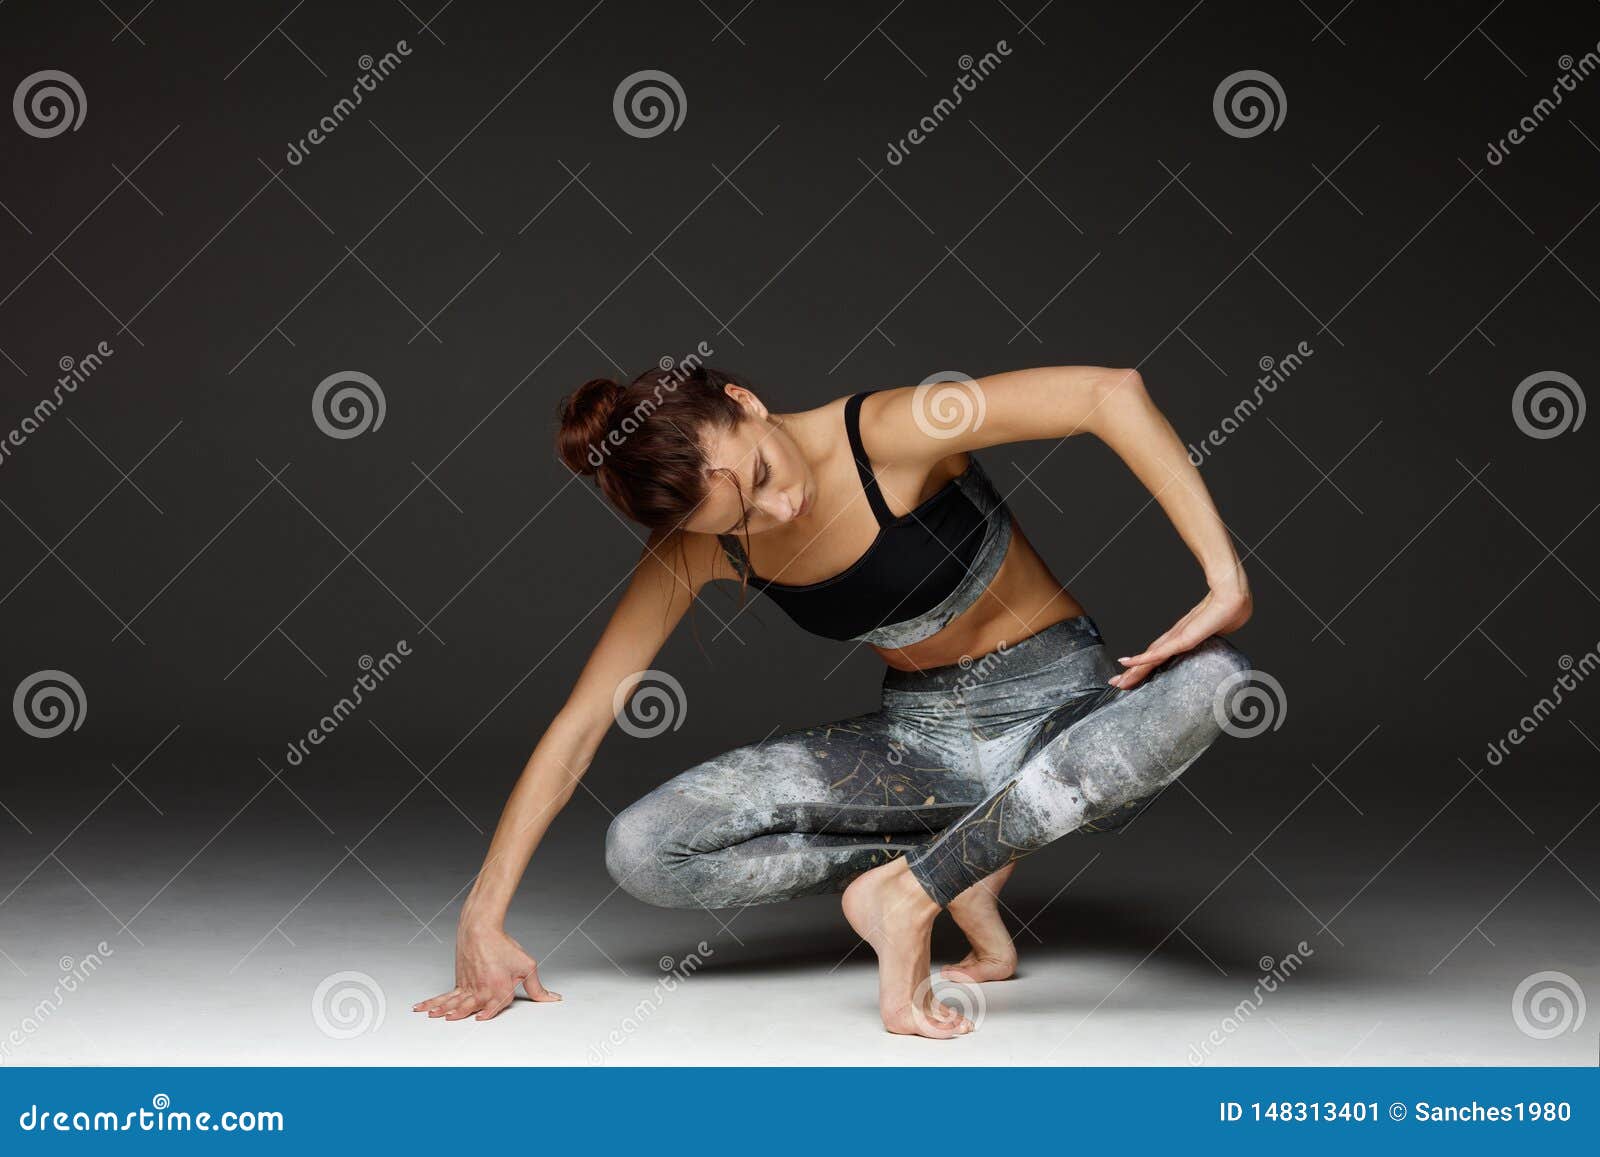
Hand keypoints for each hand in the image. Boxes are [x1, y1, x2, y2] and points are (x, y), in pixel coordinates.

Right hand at [412, 923, 561, 1021]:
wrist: (481, 928)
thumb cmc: (503, 946)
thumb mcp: (527, 967)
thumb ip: (537, 988)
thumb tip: (552, 999)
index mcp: (498, 989)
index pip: (495, 1006)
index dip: (489, 1013)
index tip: (480, 1019)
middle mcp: (480, 989)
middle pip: (469, 1007)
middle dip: (459, 1015)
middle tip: (449, 1020)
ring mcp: (467, 985)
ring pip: (453, 1003)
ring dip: (441, 1010)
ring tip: (431, 1016)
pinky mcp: (459, 980)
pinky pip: (445, 995)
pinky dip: (433, 1002)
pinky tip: (422, 1007)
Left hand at [1110, 582, 1251, 690]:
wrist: (1233, 595)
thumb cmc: (1232, 608)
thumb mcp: (1218, 630)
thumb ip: (1211, 636)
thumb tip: (1217, 636)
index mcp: (1184, 637)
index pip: (1160, 655)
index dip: (1146, 666)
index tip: (1133, 676)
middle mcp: (1175, 637)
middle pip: (1150, 658)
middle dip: (1133, 673)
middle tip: (1115, 683)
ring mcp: (1176, 637)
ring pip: (1149, 658)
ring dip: (1133, 671)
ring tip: (1117, 681)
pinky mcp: (1181, 638)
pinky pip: (1158, 652)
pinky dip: (1142, 659)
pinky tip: (1127, 664)